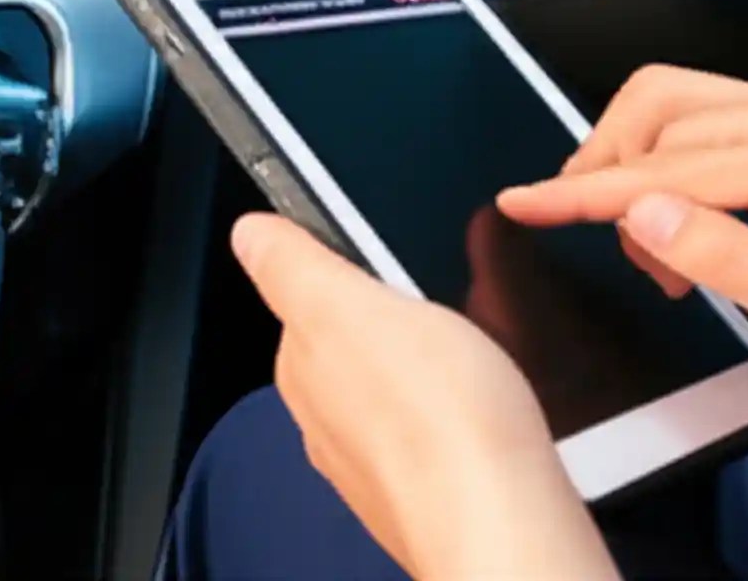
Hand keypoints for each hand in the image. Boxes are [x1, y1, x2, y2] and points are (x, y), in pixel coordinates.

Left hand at [231, 213, 619, 579]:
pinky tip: (476, 406)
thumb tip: (249, 234)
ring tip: (464, 352)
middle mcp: (325, 419)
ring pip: (386, 391)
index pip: (303, 300)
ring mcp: (372, 458)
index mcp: (303, 367)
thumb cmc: (435, 414)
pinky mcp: (420, 484)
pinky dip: (444, 411)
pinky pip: (424, 430)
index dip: (344, 272)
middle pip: (346, 347)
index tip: (383, 259)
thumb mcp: (349, 305)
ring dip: (417, 368)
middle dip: (383, 321)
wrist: (498, 514)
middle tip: (433, 302)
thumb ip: (291, 266)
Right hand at [498, 64, 747, 479]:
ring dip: (634, 175)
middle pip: (663, 113)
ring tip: (653, 255)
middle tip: (617, 255)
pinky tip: (674, 238)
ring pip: (671, 116)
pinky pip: (694, 139)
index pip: (673, 164)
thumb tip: (641, 210)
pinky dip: (660, 181)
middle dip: (614, 179)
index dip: (590, 191)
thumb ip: (725, 256)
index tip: (524, 203)